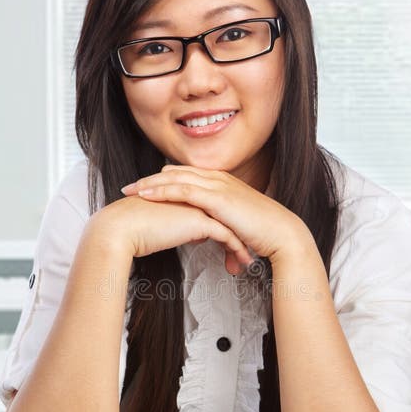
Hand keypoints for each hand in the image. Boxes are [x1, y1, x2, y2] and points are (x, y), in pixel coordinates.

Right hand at [90, 193, 254, 273]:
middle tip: (244, 254)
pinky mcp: (200, 221)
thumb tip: (196, 235)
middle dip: (239, 235)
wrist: (121, 229)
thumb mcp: (164, 226)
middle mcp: (196, 197)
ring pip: (231, 225)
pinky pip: (228, 236)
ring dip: (241, 245)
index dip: (227, 226)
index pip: (215, 209)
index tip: (233, 243)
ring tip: (246, 262)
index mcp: (187, 195)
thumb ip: (182, 226)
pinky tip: (241, 264)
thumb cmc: (135, 230)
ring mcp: (199, 207)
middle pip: (227, 215)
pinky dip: (238, 250)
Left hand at [120, 165, 308, 270]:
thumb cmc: (262, 233)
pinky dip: (162, 191)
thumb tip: (207, 238)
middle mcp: (218, 179)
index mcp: (222, 182)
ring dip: (150, 183)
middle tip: (129, 188)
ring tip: (130, 191)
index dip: (163, 180)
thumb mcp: (234, 225)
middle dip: (150, 179)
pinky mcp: (217, 198)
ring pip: (175, 179)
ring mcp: (217, 186)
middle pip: (176, 173)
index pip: (186, 175)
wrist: (281, 233)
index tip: (144, 188)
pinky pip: (183, 190)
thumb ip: (218, 227)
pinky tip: (146, 195)